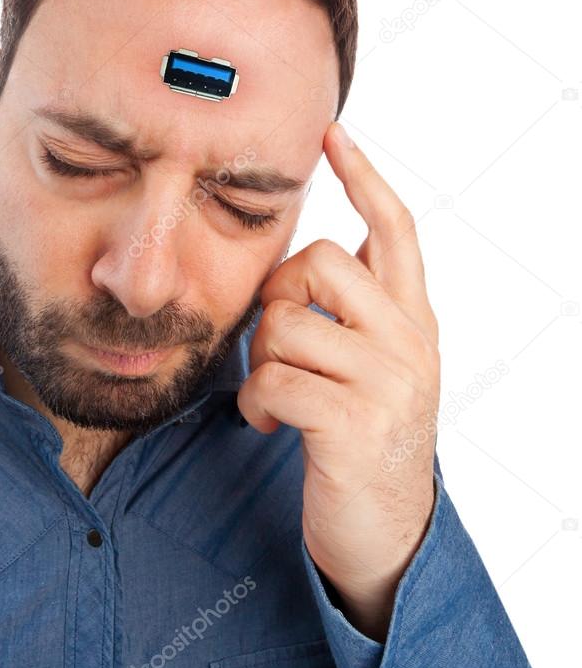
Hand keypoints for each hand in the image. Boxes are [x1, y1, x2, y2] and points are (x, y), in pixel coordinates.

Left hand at [236, 120, 439, 641]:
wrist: (384, 534)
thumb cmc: (359, 437)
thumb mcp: (370, 366)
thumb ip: (353, 314)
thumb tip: (310, 261)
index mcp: (412, 319)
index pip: (394, 229)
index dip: (362, 177)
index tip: (332, 133)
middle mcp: (410, 341)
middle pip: (319, 261)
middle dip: (278, 295)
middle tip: (280, 342)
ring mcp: (389, 382)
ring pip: (286, 323)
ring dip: (261, 360)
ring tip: (274, 394)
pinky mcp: (355, 425)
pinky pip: (273, 378)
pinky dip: (254, 402)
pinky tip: (268, 424)